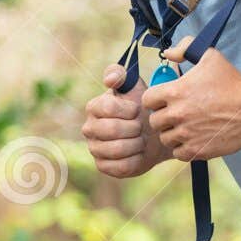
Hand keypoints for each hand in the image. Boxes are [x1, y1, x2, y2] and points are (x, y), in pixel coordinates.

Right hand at [82, 62, 170, 177]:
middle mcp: (89, 128)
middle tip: (142, 126)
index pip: (108, 108)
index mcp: (94, 107)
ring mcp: (94, 149)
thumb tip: (109, 79)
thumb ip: (120, 73)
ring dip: (136, 144)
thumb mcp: (133, 86)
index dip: (129, 110)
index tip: (137, 110)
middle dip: (135, 128)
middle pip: (112, 129)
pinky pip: (120, 167)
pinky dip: (135, 160)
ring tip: (141, 139)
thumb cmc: (140, 108)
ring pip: (117, 150)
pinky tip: (138, 153)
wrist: (151, 134)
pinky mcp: (103, 166)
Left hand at [141, 36, 240, 161]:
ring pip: (165, 139)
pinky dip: (183, 149)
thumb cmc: (233, 82)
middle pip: (155, 122)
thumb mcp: (210, 56)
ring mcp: (187, 134)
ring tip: (185, 129)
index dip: (155, 100)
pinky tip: (193, 140)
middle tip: (176, 116)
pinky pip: (178, 154)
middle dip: (163, 118)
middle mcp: (178, 114)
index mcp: (175, 92)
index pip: (148, 101)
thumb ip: (185, 49)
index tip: (165, 101)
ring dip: (172, 134)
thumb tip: (168, 54)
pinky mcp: (198, 150)